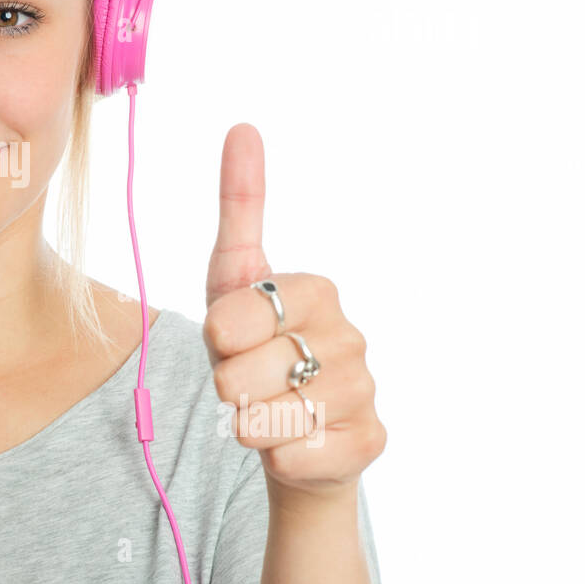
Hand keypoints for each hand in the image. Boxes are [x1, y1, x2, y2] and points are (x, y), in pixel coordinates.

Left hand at [203, 123, 385, 503]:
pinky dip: (276, 456)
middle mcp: (350, 336)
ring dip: (249, 423)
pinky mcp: (369, 442)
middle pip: (240, 375)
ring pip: (265, 420)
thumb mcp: (233, 277)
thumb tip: (242, 126)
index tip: (231, 339)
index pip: (228, 321)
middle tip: (251, 381)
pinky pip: (292, 457)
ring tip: (272, 409)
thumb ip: (240, 206)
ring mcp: (363, 390)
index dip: (215, 339)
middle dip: (228, 387)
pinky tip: (294, 442)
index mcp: (317, 290)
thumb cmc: (257, 348)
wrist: (293, 429)